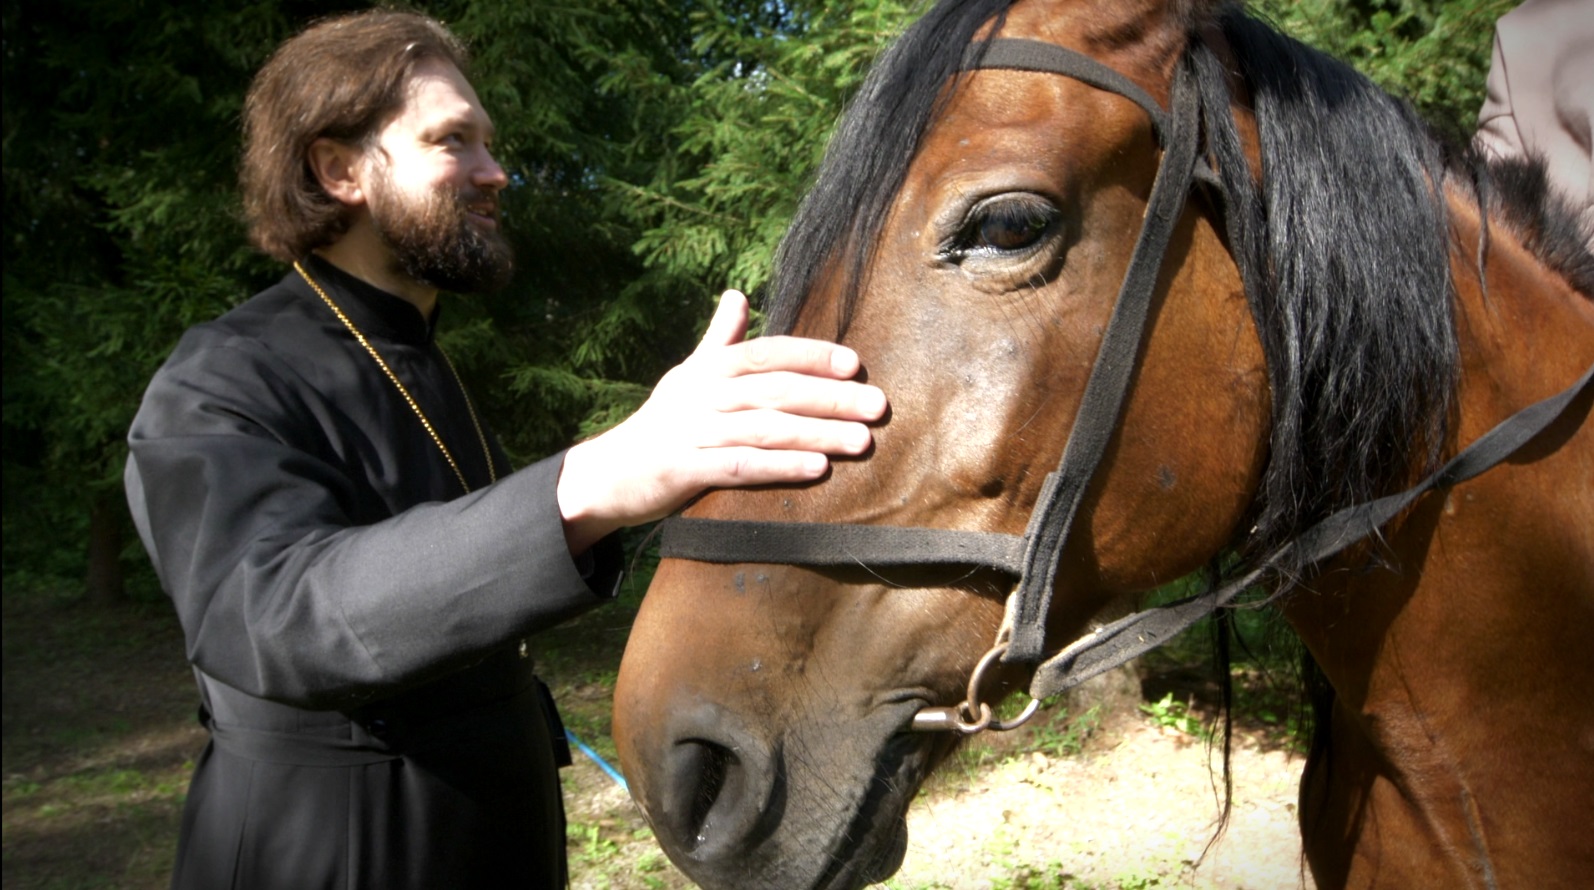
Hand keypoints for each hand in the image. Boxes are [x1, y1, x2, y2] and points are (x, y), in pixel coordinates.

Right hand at [556, 290, 886, 553]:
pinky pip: (741, 466)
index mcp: (710, 369)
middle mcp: (704, 395)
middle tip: (878, 406)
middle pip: (777, 390)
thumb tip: (738, 294)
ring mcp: (695, 431)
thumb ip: (718, 339)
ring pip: (766, 429)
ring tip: (861, 441)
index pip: (768, 353)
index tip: (855, 364)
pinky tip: (818, 469)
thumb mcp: (688, 375)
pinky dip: (781, 466)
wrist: (608, 473)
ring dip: (818, 434)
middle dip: (831, 397)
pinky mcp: (686, 469)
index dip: (812, 355)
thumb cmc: (661, 423)